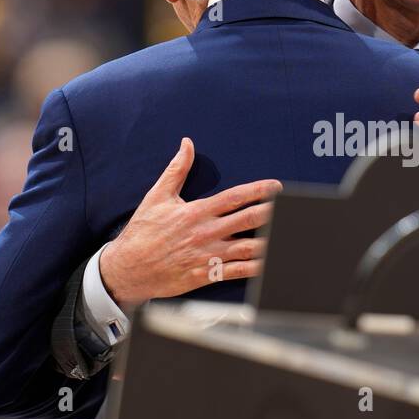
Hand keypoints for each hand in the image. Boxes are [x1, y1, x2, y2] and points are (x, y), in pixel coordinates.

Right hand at [99, 138, 281, 302]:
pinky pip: (237, 272)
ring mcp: (208, 255)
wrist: (128, 267)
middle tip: (290, 207)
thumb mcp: (157, 196)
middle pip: (248, 220)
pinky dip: (257, 268)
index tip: (277, 187)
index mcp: (197, 211)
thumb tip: (187, 143)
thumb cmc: (143, 231)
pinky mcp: (206, 274)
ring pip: (248, 247)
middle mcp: (206, 232)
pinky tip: (272, 263)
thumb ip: (177, 170)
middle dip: (272, 212)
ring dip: (270, 241)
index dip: (259, 191)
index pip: (235, 197)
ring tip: (289, 234)